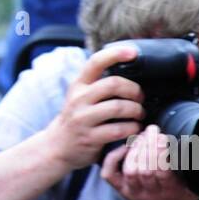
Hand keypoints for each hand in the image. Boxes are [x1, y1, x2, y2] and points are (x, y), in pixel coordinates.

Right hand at [42, 44, 144, 170]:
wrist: (57, 147)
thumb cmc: (79, 119)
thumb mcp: (82, 97)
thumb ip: (100, 85)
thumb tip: (129, 71)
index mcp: (79, 85)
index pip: (96, 62)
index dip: (116, 54)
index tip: (133, 52)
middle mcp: (79, 98)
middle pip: (114, 84)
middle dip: (135, 91)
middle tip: (141, 99)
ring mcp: (83, 118)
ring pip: (119, 107)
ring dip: (137, 111)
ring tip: (139, 115)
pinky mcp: (90, 137)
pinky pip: (119, 129)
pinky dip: (133, 128)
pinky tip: (135, 129)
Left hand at [99, 124, 198, 199]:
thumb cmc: (182, 194)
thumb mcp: (196, 186)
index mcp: (170, 192)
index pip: (162, 172)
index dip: (162, 153)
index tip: (164, 137)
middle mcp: (150, 194)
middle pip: (145, 169)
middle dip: (148, 146)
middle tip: (152, 130)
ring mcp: (133, 192)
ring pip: (130, 169)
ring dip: (135, 149)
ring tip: (142, 135)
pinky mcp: (120, 189)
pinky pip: (110, 174)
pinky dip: (113, 158)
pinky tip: (123, 147)